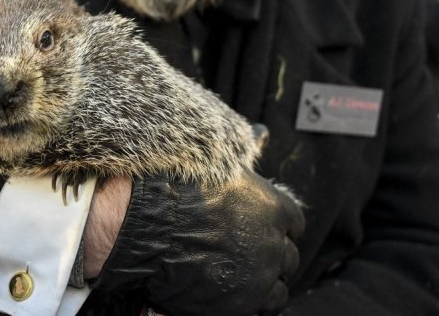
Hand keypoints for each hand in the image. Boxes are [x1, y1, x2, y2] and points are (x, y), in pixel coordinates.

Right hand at [94, 172, 303, 315]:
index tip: (268, 231)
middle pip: (288, 257)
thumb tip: (259, 139)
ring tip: (241, 279)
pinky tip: (229, 294)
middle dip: (271, 256)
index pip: (295, 223)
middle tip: (249, 255)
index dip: (281, 227)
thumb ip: (244, 167)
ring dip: (264, 284)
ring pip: (278, 289)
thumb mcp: (217, 166)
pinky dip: (248, 303)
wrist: (143, 223)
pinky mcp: (238, 303)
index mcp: (273, 207)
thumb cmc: (175, 188)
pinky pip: (257, 310)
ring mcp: (258, 276)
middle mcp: (272, 243)